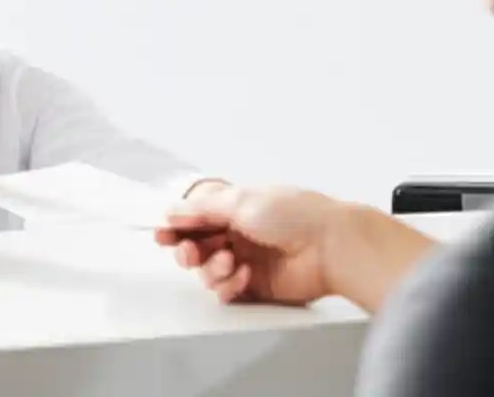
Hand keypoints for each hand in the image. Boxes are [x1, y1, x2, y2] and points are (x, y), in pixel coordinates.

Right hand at [155, 185, 348, 305]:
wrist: (330, 246)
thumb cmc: (295, 215)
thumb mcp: (242, 200)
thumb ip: (203, 208)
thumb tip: (174, 210)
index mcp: (236, 207)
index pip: (196, 217)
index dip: (177, 226)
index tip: (163, 233)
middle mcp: (240, 234)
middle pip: (197, 247)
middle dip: (189, 250)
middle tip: (190, 252)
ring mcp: (247, 260)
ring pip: (209, 272)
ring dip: (212, 269)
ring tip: (230, 261)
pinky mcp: (256, 286)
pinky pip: (227, 291)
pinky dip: (230, 285)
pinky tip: (244, 276)